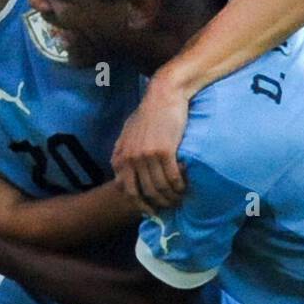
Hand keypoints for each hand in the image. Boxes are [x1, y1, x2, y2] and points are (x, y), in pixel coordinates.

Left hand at [111, 79, 188, 212]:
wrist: (165, 94)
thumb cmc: (149, 113)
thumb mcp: (128, 132)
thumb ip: (122, 152)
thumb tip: (119, 173)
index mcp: (121, 157)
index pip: (127, 190)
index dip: (140, 204)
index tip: (152, 209)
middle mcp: (131, 159)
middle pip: (144, 193)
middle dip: (158, 205)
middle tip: (169, 208)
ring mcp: (146, 156)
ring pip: (160, 188)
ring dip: (171, 197)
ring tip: (179, 199)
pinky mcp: (164, 152)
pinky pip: (173, 178)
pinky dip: (180, 186)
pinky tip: (184, 187)